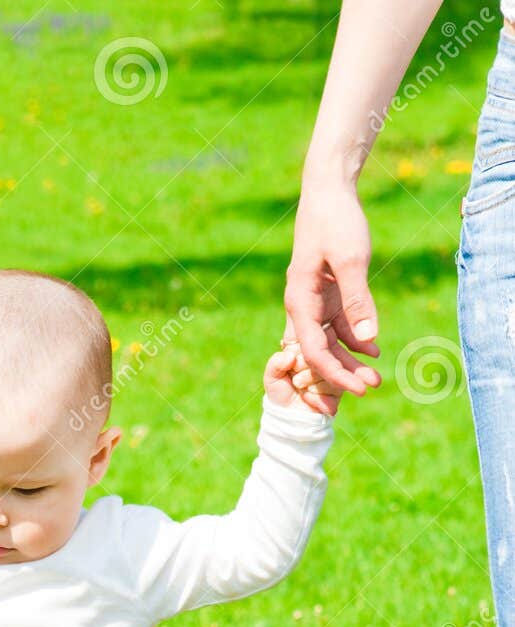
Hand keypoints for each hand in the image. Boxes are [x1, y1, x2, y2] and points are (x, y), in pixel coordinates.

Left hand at [264, 338, 341, 415]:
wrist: (289, 417)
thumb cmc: (280, 392)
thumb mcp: (272, 377)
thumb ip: (276, 363)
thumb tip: (291, 356)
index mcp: (308, 349)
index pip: (306, 343)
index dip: (294, 359)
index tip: (289, 369)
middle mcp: (323, 358)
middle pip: (316, 356)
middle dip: (301, 371)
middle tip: (295, 381)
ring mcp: (332, 373)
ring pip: (323, 371)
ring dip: (307, 384)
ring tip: (301, 389)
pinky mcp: (338, 389)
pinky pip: (329, 387)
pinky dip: (314, 396)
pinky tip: (307, 398)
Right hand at [284, 179, 381, 409]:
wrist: (329, 190)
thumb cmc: (336, 220)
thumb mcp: (350, 259)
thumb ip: (358, 300)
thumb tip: (368, 338)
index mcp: (299, 301)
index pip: (314, 350)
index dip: (335, 373)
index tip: (359, 388)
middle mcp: (303, 306)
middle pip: (320, 351)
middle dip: (344, 373)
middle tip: (372, 387)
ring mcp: (315, 301)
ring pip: (330, 342)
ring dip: (350, 359)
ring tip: (375, 375)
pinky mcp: (329, 293)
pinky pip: (339, 325)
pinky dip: (355, 338)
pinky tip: (374, 349)